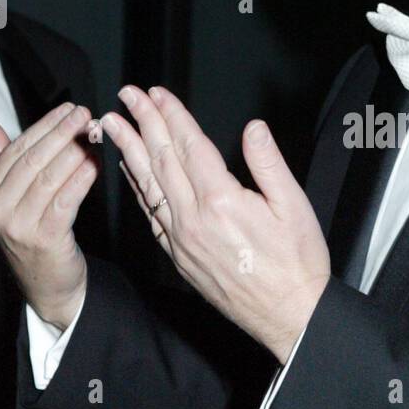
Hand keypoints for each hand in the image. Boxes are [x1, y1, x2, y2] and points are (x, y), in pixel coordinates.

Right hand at [0, 102, 99, 328]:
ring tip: (94, 136)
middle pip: (33, 160)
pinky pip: (65, 202)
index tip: (69, 109)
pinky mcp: (44, 239)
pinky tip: (95, 164)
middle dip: (61, 133)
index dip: (45, 126)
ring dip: (75, 152)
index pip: (17, 148)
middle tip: (85, 115)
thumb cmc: (34, 229)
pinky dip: (81, 180)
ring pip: (49, 178)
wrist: (48, 283)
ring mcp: (19, 226)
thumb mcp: (13, 192)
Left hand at [100, 85, 329, 361]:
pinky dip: (136, 188)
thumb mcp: (294, 206)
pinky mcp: (178, 256)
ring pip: (147, 185)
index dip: (171, 115)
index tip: (157, 93)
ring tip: (112, 125)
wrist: (288, 315)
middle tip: (125, 95)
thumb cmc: (297, 263)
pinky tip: (128, 171)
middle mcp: (193, 219)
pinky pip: (150, 214)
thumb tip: (254, 129)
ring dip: (128, 151)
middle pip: (161, 160)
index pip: (189, 146)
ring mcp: (181, 239)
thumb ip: (269, 163)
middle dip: (142, 122)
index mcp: (222, 202)